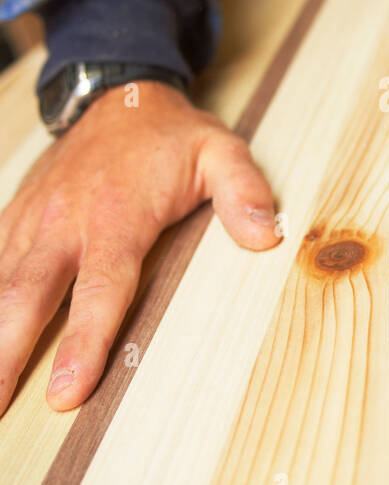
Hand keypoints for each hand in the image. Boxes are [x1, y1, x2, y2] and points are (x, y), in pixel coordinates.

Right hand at [0, 82, 280, 418]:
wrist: (116, 91)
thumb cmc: (171, 135)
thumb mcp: (221, 152)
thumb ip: (244, 193)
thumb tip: (265, 239)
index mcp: (117, 214)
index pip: (100, 287)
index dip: (84, 341)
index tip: (68, 392)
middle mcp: (66, 220)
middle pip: (29, 296)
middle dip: (6, 354)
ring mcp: (35, 220)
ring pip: (1, 285)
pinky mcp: (16, 218)